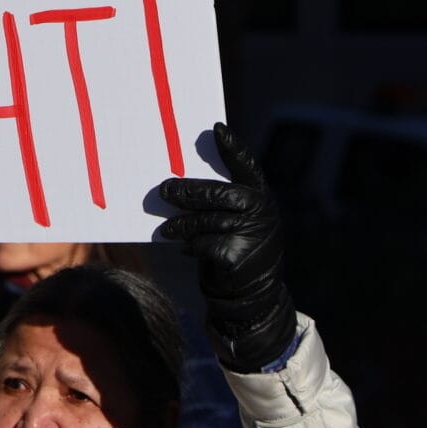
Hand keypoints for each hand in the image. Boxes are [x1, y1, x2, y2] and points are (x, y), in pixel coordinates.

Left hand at [156, 122, 296, 372]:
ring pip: (206, 220)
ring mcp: (254, 235)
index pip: (248, 168)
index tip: (216, 129)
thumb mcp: (236, 225)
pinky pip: (203, 243)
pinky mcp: (237, 256)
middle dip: (189, 192)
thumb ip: (220, 205)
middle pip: (219, 194)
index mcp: (262, 199)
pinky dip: (191, 245)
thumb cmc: (236, 252)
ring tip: (167, 229)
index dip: (233, 149)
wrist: (252, 299)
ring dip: (182, 224)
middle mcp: (263, 213)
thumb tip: (177, 186)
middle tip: (163, 190)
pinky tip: (186, 248)